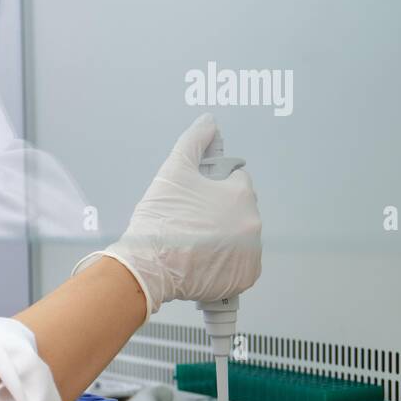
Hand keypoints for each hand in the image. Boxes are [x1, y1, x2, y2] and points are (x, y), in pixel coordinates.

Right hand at [73, 114, 261, 318]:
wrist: (148, 266)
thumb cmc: (159, 220)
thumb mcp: (173, 172)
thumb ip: (194, 142)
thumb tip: (208, 122)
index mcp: (241, 194)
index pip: (235, 181)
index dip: (212, 188)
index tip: (193, 201)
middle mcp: (253, 223)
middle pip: (237, 211)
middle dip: (218, 214)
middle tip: (188, 224)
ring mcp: (251, 253)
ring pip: (239, 238)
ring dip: (222, 239)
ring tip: (191, 245)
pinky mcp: (244, 278)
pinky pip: (239, 266)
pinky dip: (224, 264)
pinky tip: (201, 262)